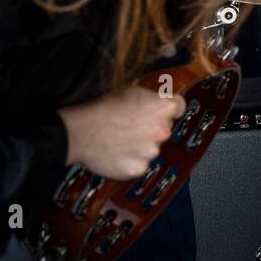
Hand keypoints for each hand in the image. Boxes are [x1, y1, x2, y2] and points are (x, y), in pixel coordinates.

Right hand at [57, 86, 187, 179]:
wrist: (81, 133)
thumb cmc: (103, 109)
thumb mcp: (132, 91)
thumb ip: (152, 99)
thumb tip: (160, 102)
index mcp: (163, 108)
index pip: (179, 107)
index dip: (169, 108)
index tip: (163, 112)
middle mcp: (162, 131)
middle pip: (164, 129)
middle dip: (152, 128)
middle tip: (131, 127)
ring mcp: (151, 152)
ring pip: (151, 149)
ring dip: (140, 147)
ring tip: (119, 140)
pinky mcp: (139, 168)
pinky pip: (139, 164)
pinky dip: (130, 161)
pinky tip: (116, 153)